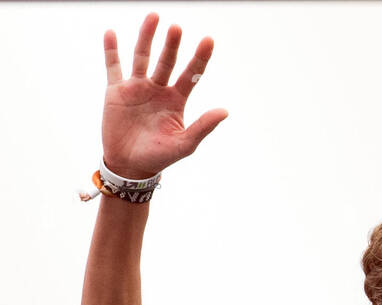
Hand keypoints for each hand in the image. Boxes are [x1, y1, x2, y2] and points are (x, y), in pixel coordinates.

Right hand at [101, 12, 226, 179]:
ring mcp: (137, 88)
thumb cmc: (160, 157)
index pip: (191, 74)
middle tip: (176, 28)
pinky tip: (111, 34)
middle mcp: (158, 90)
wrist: (130, 165)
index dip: (200, 58)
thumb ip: (203, 126)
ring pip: (142, 57)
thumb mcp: (185, 143)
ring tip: (154, 17)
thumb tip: (224, 111)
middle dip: (172, 45)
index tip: (208, 40)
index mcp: (177, 100)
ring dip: (147, 38)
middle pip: (167, 61)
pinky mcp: (116, 91)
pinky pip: (113, 67)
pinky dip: (111, 51)